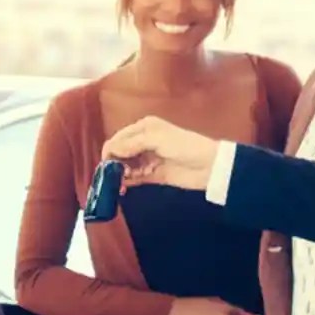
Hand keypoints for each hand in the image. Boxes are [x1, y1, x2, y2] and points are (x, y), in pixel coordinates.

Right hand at [101, 116, 217, 191]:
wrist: (208, 166)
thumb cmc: (184, 145)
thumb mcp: (156, 138)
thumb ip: (132, 144)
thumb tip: (110, 151)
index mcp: (143, 127)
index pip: (118, 138)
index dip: (111, 150)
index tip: (106, 164)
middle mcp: (143, 141)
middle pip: (119, 152)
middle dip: (113, 163)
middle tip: (113, 175)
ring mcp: (147, 159)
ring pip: (125, 166)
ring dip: (119, 174)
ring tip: (121, 182)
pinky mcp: (152, 175)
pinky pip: (134, 178)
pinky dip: (127, 182)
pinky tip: (124, 187)